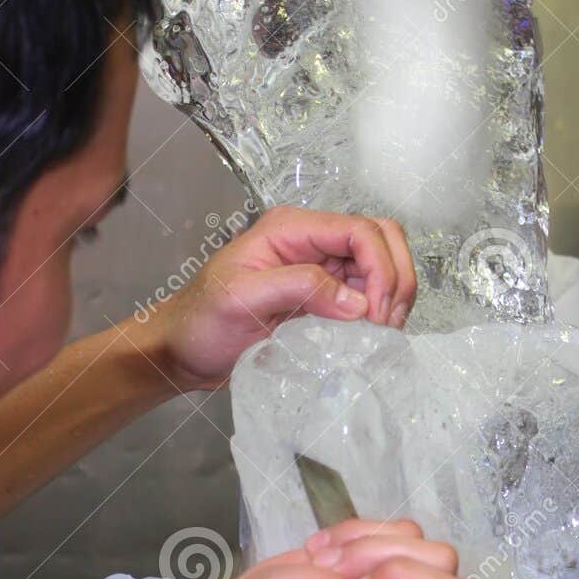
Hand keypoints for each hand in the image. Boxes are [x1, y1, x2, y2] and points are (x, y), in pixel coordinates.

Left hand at [138, 206, 417, 391]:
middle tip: (388, 323)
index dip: (381, 268)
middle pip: (381, 238)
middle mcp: (311, 240)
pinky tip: (372, 334)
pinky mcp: (324, 294)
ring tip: (384, 331)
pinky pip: (368, 291)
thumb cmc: (201, 321)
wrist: (183, 350)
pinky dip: (380, 308)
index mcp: (290, 228)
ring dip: (393, 293)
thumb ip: (299, 289)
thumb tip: (358, 302)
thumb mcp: (242, 300)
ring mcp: (321, 266)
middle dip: (395, 276)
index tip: (377, 314)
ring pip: (380, 264)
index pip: (359, 230)